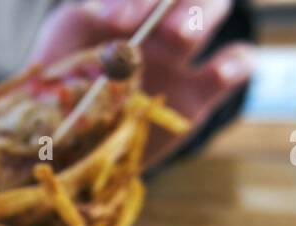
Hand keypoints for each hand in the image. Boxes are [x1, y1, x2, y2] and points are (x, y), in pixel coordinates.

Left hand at [29, 0, 253, 165]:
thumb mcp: (58, 51)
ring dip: (199, 15)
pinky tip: (217, 73)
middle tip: (160, 26)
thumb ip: (79, 27)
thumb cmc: (61, 84)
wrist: (72, 141)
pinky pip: (236, 63)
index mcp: (124, 4)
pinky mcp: (200, 89)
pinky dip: (235, 62)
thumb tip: (106, 17)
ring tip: (177, 37)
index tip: (118, 22)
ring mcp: (180, 52)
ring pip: (213, 7)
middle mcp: (156, 18)